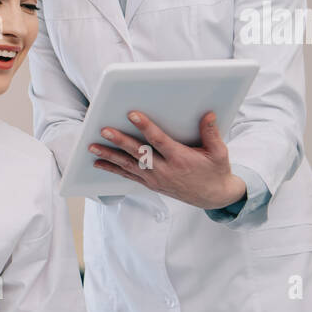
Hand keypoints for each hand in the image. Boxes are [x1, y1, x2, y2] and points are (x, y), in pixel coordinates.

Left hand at [88, 111, 245, 209]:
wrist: (213, 197)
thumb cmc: (215, 172)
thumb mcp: (219, 152)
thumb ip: (211, 133)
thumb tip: (208, 114)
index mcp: (181, 159)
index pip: (159, 140)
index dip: (145, 127)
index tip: (133, 115)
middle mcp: (165, 170)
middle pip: (138, 153)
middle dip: (119, 141)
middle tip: (104, 130)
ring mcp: (156, 179)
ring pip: (128, 165)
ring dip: (109, 156)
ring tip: (92, 147)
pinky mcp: (151, 184)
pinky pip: (128, 176)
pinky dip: (113, 169)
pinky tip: (99, 163)